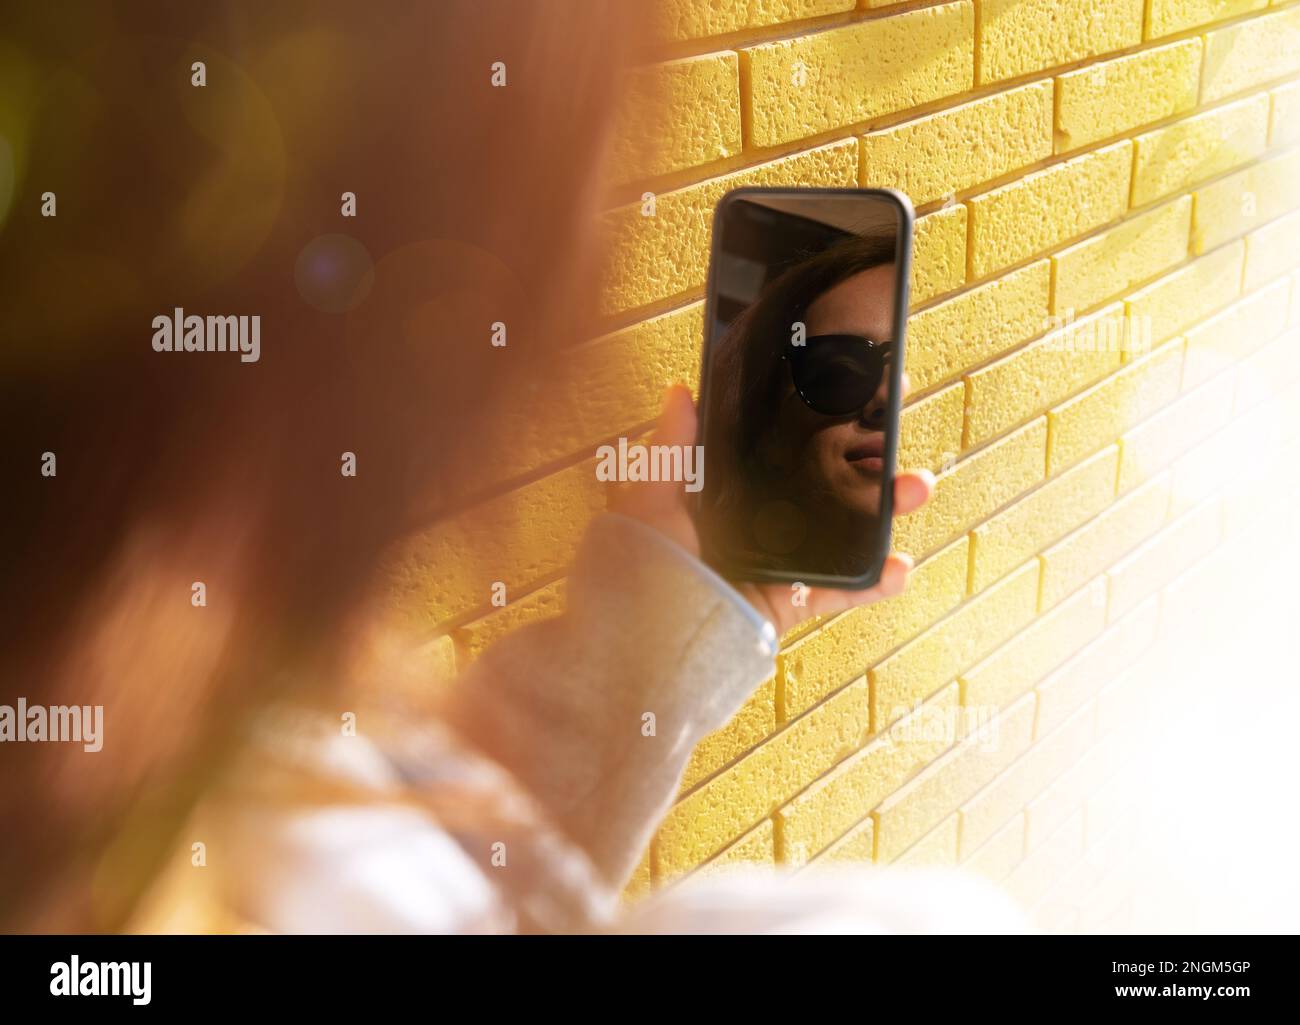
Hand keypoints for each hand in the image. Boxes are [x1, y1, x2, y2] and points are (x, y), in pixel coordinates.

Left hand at [612, 383, 934, 639]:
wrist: (645, 643)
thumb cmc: (638, 568)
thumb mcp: (648, 499)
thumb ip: (669, 449)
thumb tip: (680, 391)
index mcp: (724, 491)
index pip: (778, 445)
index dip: (815, 421)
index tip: (851, 391)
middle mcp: (756, 521)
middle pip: (823, 481)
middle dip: (865, 457)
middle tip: (894, 430)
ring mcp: (779, 560)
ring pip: (843, 529)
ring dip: (885, 507)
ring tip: (916, 486)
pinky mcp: (790, 600)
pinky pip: (839, 590)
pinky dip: (873, 583)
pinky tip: (900, 566)